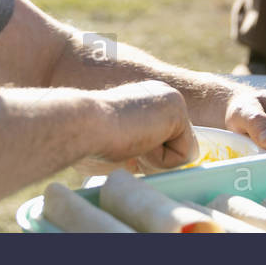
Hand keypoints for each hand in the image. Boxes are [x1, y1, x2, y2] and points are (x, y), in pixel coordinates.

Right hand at [79, 80, 198, 174]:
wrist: (82, 124)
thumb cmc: (89, 140)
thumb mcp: (122, 147)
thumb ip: (142, 151)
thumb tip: (159, 170)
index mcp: (146, 101)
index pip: (165, 142)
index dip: (146, 156)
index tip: (120, 142)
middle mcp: (162, 95)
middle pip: (177, 148)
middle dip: (153, 158)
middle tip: (125, 142)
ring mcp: (171, 99)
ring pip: (182, 154)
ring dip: (155, 161)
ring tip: (130, 141)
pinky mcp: (177, 109)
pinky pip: (184, 155)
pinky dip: (160, 160)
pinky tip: (138, 140)